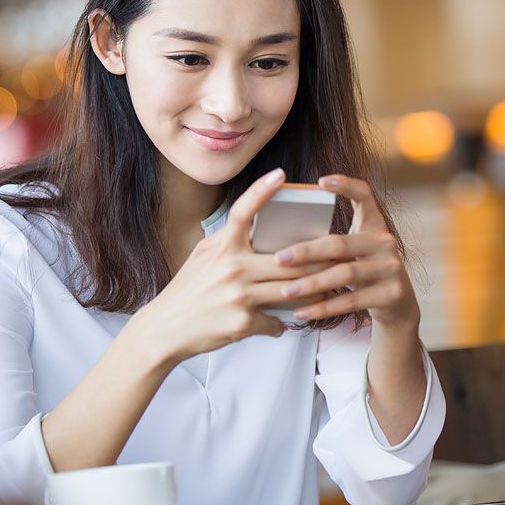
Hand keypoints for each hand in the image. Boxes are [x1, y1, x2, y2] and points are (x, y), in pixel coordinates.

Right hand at [129, 168, 332, 365]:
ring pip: (290, 290)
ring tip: (327, 289)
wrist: (165, 329)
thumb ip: (230, 242)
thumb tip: (258, 230)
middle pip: (287, 259)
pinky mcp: (242, 321)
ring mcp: (238, 294)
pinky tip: (282, 324)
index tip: (280, 174)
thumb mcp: (203, 257)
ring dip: (312, 291)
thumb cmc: (187, 291)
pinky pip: (274, 321)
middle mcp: (231, 266)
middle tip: (339, 256)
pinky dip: (280, 324)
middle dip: (318, 260)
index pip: (243, 211)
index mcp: (222, 246)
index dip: (261, 190)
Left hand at [271, 174, 419, 329]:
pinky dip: (323, 307)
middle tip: (279, 258)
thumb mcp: (354, 252)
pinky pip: (351, 301)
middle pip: (341, 244)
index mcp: (375, 225)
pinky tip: (302, 311)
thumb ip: (331, 245)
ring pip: (344, 274)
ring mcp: (392, 268)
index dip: (346, 185)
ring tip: (286, 291)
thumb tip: (282, 245)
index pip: (364, 196)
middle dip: (306, 252)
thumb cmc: (364, 273)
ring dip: (311, 284)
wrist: (397, 305)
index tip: (321, 182)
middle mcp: (386, 243)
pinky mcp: (392, 293)